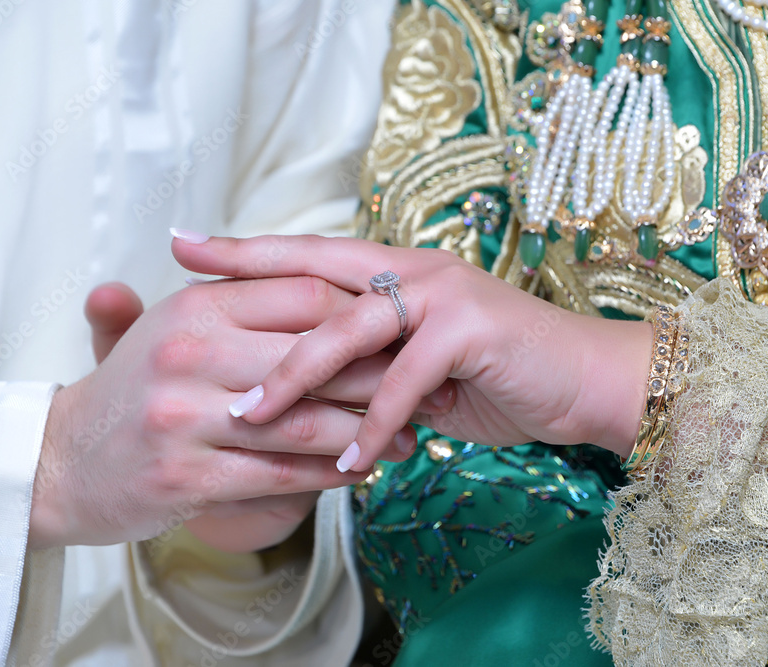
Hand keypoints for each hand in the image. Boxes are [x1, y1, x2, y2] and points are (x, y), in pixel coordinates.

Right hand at [31, 273, 419, 549]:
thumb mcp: (169, 327)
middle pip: (316, 357)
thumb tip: (314, 270)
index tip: (404, 331)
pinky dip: (331, 474)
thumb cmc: (132, 389)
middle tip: (428, 388)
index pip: (305, 295)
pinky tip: (362, 471)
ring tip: (408, 436)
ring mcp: (186, 418)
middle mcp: (190, 356)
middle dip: (381, 376)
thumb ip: (230, 292)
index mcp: (196, 309)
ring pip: (306, 421)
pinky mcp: (188, 476)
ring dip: (367, 433)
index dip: (364, 315)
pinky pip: (282, 475)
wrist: (60, 463)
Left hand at [172, 234, 653, 472]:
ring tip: (249, 415)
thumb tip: (320, 393)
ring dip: (295, 377)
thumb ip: (373, 367)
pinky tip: (350, 464)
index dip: (248, 249)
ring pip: (347, 330)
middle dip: (244, 270)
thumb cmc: (502, 373)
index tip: (187, 244)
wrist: (585, 379)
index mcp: (397, 272)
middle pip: (313, 269)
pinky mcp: (470, 331)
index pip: (309, 256)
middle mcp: (413, 271)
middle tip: (182, 275)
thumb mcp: (424, 368)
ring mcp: (442, 295)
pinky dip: (373, 427)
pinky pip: (403, 385)